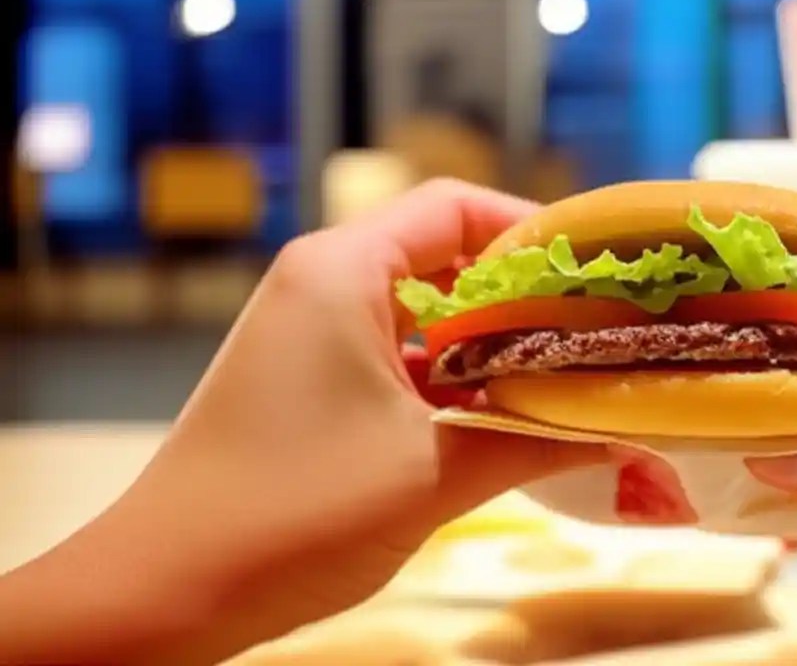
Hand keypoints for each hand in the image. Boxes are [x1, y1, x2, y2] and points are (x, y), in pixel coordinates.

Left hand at [0, 181, 600, 664]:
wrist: (166, 591)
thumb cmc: (294, 512)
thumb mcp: (434, 473)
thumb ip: (538, 443)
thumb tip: (629, 437)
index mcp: (342, 270)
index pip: (455, 207)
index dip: (535, 231)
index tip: (597, 273)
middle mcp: (320, 284)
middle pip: (442, 255)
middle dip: (522, 293)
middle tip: (594, 330)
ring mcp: (307, 335)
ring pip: (421, 312)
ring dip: (488, 342)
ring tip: (561, 375)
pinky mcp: (304, 382)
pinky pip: (394, 355)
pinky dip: (449, 377)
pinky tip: (500, 417)